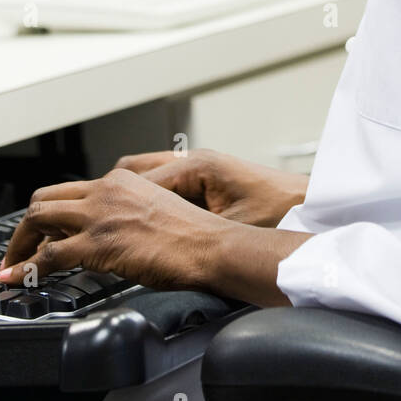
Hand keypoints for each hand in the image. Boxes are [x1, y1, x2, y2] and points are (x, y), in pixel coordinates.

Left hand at [0, 168, 222, 290]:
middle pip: (45, 199)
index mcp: (120, 181)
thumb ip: (126, 214)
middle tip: (18, 250)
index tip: (42, 233)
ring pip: (38, 219)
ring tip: (11, 266)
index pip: (70, 191)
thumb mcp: (155, 210)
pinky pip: (46, 256)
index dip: (49, 214)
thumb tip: (107, 234)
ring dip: (19, 245)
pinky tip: (16, 280)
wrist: (208, 246)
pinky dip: (25, 269)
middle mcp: (105, 190)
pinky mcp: (96, 243)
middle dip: (25, 227)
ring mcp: (99, 215)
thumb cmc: (193, 235)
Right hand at [113, 148, 308, 227]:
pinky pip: (163, 184)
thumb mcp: (229, 225)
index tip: (94, 221)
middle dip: (112, 193)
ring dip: (129, 195)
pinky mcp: (204, 181)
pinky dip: (148, 199)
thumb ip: (190, 228)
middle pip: (134, 169)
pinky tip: (143, 223)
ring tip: (113, 222)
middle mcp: (192, 161)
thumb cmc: (277, 210)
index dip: (113, 202)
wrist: (307, 203)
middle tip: (94, 219)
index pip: (138, 179)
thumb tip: (153, 240)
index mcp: (196, 166)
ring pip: (147, 175)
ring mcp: (196, 169)